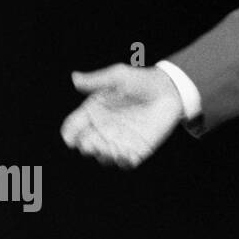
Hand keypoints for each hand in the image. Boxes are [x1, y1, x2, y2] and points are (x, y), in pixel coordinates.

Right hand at [60, 65, 182, 167]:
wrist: (169, 90)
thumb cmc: (141, 80)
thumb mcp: (118, 76)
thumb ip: (97, 80)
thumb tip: (75, 78)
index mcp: (93, 113)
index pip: (73, 127)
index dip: (69, 133)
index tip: (70, 138)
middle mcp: (102, 129)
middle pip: (86, 145)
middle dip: (86, 147)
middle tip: (89, 144)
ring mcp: (119, 140)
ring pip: (104, 156)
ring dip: (103, 155)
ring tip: (107, 149)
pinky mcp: (137, 149)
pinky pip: (126, 161)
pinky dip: (123, 162)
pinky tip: (124, 157)